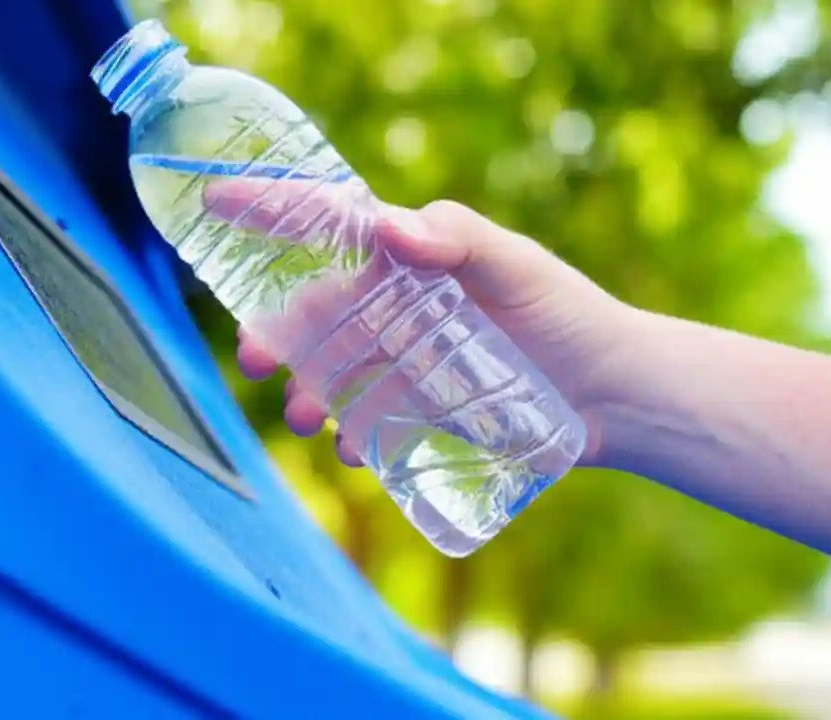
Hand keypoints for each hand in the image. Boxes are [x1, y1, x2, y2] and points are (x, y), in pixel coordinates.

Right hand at [206, 181, 640, 466]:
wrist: (614, 397)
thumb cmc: (570, 316)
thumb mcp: (519, 268)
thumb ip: (459, 240)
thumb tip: (390, 228)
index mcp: (414, 254)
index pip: (334, 224)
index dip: (273, 210)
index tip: (215, 199)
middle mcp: (401, 303)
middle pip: (319, 310)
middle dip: (276, 332)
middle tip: (252, 362)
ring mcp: (409, 357)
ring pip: (335, 369)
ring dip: (308, 391)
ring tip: (304, 421)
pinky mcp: (423, 407)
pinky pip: (369, 418)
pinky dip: (353, 433)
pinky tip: (353, 450)